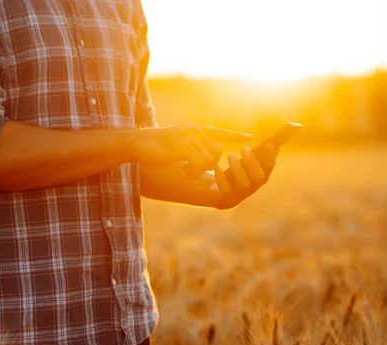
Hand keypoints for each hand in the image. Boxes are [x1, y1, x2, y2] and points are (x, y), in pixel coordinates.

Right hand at [129, 123, 250, 172]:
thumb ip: (193, 146)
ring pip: (210, 159)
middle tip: (193, 172)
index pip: (219, 132)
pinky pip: (200, 163)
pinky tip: (185, 173)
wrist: (139, 144)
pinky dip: (195, 172)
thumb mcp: (178, 143)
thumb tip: (209, 158)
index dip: (234, 136)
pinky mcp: (183, 146)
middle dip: (210, 165)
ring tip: (187, 172)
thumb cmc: (157, 147)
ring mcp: (189, 137)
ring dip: (200, 171)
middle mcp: (195, 130)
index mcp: (195, 129)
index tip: (247, 138)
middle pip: (217, 151)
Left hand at [214, 143, 279, 208]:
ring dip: (238, 168)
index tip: (268, 144)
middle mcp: (252, 188)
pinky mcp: (225, 199)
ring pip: (243, 184)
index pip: (268, 168)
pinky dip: (222, 178)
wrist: (215, 192)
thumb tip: (273, 142)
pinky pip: (226, 190)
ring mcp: (239, 195)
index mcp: (260, 178)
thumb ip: (259, 153)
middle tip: (243, 148)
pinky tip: (218, 167)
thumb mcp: (246, 162)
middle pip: (257, 177)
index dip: (270, 156)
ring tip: (230, 156)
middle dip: (252, 162)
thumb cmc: (234, 173)